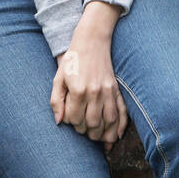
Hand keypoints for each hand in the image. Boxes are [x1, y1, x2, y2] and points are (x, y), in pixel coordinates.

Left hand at [51, 1, 128, 151]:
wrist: (92, 41)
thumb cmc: (72, 60)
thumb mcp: (58, 78)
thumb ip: (56, 100)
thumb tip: (59, 122)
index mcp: (78, 90)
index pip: (75, 119)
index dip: (71, 123)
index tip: (70, 119)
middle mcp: (94, 92)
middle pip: (93, 124)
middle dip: (86, 132)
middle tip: (83, 130)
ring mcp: (108, 91)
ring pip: (109, 121)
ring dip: (103, 134)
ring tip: (97, 137)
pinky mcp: (116, 89)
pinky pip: (122, 112)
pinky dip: (120, 126)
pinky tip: (116, 136)